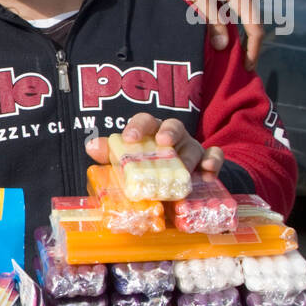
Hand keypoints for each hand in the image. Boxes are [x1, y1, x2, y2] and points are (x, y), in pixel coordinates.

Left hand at [85, 113, 223, 174]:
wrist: (174, 184)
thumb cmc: (147, 168)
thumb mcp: (127, 162)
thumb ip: (110, 155)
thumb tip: (90, 146)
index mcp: (151, 133)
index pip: (145, 121)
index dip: (138, 126)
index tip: (129, 138)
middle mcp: (172, 137)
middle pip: (174, 126)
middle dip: (169, 132)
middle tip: (163, 142)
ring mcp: (191, 148)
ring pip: (193, 145)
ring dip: (188, 157)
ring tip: (184, 170)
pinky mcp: (207, 160)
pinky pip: (214, 156)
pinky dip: (213, 162)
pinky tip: (208, 172)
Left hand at [191, 0, 264, 70]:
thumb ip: (213, 22)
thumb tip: (224, 47)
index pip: (256, 31)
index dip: (253, 52)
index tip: (247, 67)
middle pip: (255, 24)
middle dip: (250, 45)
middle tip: (242, 63)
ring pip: (250, 15)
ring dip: (244, 33)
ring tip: (235, 49)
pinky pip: (244, 6)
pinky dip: (240, 20)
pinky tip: (229, 28)